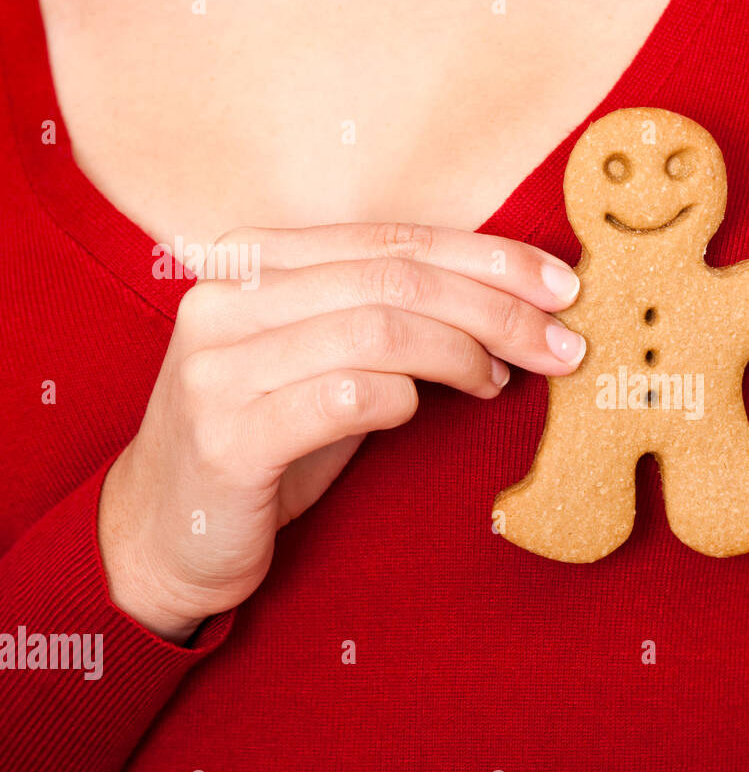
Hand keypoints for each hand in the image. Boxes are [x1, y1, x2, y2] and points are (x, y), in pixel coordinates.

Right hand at [98, 223, 584, 642]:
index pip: (395, 240)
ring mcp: (220, 365)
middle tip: (562, 343)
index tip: (560, 286)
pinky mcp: (226, 435)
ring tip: (501, 381)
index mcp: (258, 261)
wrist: (163, 531)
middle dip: (498, 308)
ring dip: (462, 353)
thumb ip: (390, 317)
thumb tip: (512, 304)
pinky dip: (403, 399)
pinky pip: (346, 396)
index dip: (489, 257)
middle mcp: (231, 297)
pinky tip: (424, 411)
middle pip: (397, 280)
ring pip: (378, 329)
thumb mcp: (326, 359)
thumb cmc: (268, 438)